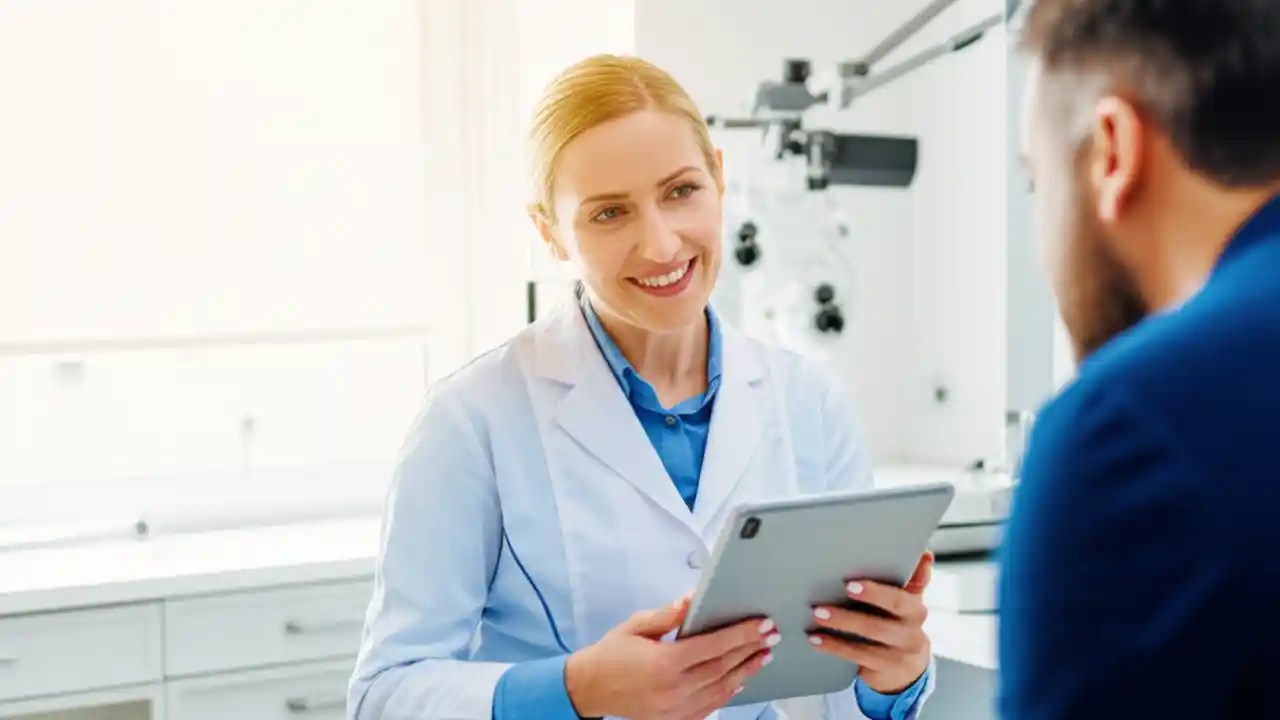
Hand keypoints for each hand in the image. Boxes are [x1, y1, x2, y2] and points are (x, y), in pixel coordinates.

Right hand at [565, 593, 779, 719]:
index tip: (762, 624)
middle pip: (723, 668)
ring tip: (763, 656)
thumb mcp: (636, 626)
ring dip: (746, 671)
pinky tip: (740, 680)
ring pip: (722, 689)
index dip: (741, 634)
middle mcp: (674, 689)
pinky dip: (728, 693)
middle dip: (750, 649)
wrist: (590, 689)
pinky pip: (710, 707)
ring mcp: (676, 709)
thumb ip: (667, 615)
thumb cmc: (611, 654)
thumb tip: (693, 600)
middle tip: (771, 636)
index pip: (714, 646)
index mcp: (664, 663)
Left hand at [808, 551, 933, 693]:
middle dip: (849, 617)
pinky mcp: (882, 671)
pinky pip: (856, 657)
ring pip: (866, 643)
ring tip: (817, 617)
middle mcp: (910, 634)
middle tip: (822, 605)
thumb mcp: (909, 602)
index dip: (876, 593)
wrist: (907, 667)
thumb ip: (914, 579)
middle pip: (880, 625)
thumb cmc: (901, 623)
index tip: (850, 584)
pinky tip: (816, 639)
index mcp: (915, 611)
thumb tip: (925, 554)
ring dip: (839, 629)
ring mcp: (897, 656)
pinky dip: (834, 647)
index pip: (899, 600)